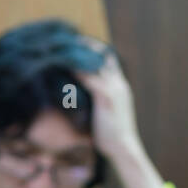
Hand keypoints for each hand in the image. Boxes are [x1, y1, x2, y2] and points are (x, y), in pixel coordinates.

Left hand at [74, 42, 142, 160]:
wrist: (123, 148)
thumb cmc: (111, 137)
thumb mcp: (104, 115)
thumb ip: (97, 103)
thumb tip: (82, 101)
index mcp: (120, 86)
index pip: (109, 60)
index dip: (95, 50)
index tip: (79, 45)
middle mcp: (118, 84)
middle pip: (103, 56)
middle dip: (87, 46)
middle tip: (69, 40)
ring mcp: (114, 89)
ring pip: (96, 63)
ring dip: (80, 54)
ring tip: (64, 47)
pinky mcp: (106, 97)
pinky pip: (90, 78)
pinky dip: (78, 70)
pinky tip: (65, 65)